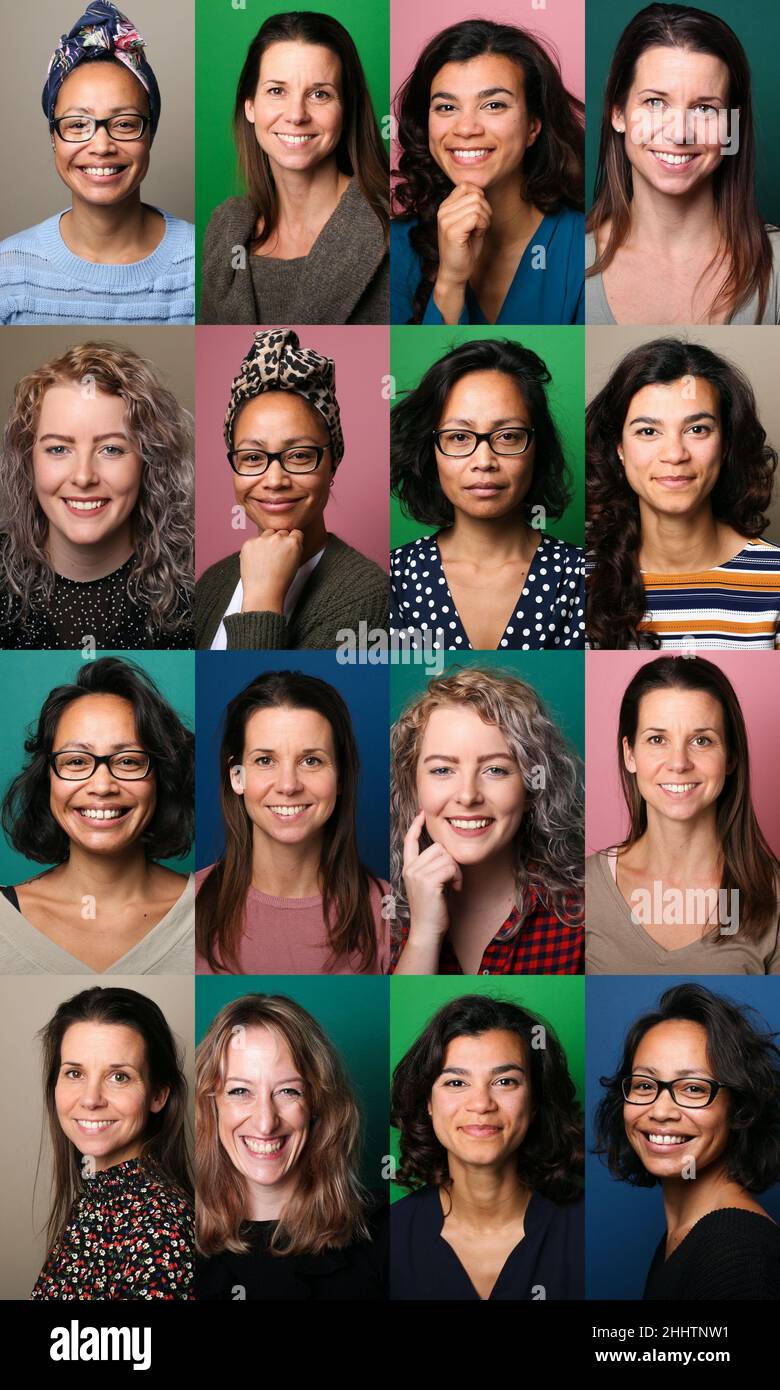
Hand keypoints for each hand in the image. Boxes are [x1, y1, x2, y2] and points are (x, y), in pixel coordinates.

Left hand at [240, 529, 303, 613]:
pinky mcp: (248, 543)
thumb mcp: (296, 563)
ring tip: (265, 561)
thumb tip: (288, 538)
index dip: (292, 541)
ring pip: (266, 534)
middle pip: (280, 532)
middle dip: (279, 542)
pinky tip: (256, 562)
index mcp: (293, 542)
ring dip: (266, 543)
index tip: (287, 549)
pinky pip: (253, 541)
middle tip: (275, 557)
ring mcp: (262, 539)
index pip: (295, 533)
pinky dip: (254, 549)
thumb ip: (293, 547)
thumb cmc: (280, 582)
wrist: (263, 593)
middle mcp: (278, 538)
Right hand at [402, 809, 462, 943]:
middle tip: (453, 878)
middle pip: (438, 847)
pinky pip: (450, 867)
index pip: (410, 841)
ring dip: (456, 871)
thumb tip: (444, 851)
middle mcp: (410, 868)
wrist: (427, 930)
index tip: (421, 814)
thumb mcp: (428, 884)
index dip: (416, 826)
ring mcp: (417, 874)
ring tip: (454, 885)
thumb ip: (431, 867)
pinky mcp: (428, 882)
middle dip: (451, 860)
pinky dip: (458, 877)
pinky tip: (455, 888)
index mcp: (409, 868)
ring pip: (446, 856)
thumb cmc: (432, 909)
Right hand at [435, 182, 492, 289]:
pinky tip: (477, 235)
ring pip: (477, 205)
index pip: (466, 185)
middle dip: (485, 210)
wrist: (455, 272)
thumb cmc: (465, 249)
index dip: (479, 198)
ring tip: (477, 232)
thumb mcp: (469, 222)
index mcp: (445, 206)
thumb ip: (472, 205)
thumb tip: (481, 191)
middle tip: (480, 226)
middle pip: (475, 195)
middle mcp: (443, 211)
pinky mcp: (451, 231)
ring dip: (485, 219)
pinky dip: (483, 226)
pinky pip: (476, 217)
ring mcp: (445, 220)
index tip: (478, 216)